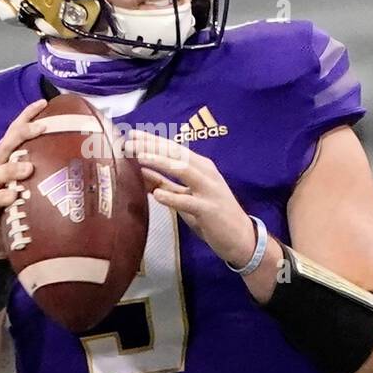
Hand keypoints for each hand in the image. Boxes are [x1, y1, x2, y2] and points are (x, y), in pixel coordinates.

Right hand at [0, 99, 46, 258]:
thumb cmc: (19, 205)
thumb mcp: (32, 184)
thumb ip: (47, 169)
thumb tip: (83, 157)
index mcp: (5, 159)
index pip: (14, 132)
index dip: (26, 116)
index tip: (44, 102)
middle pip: (5, 146)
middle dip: (22, 134)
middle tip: (42, 127)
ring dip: (13, 168)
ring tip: (29, 168)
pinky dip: (2, 196)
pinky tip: (13, 195)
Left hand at [121, 128, 257, 268]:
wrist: (241, 237)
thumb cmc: (210, 215)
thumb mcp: (185, 197)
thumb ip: (165, 184)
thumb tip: (139, 172)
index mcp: (200, 167)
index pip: (174, 149)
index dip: (154, 141)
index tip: (133, 134)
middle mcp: (206, 173)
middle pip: (177, 155)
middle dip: (153, 146)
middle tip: (130, 141)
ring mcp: (209, 190)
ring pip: (184, 171)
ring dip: (161, 162)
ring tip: (140, 158)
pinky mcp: (210, 209)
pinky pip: (189, 202)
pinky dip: (172, 197)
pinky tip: (157, 194)